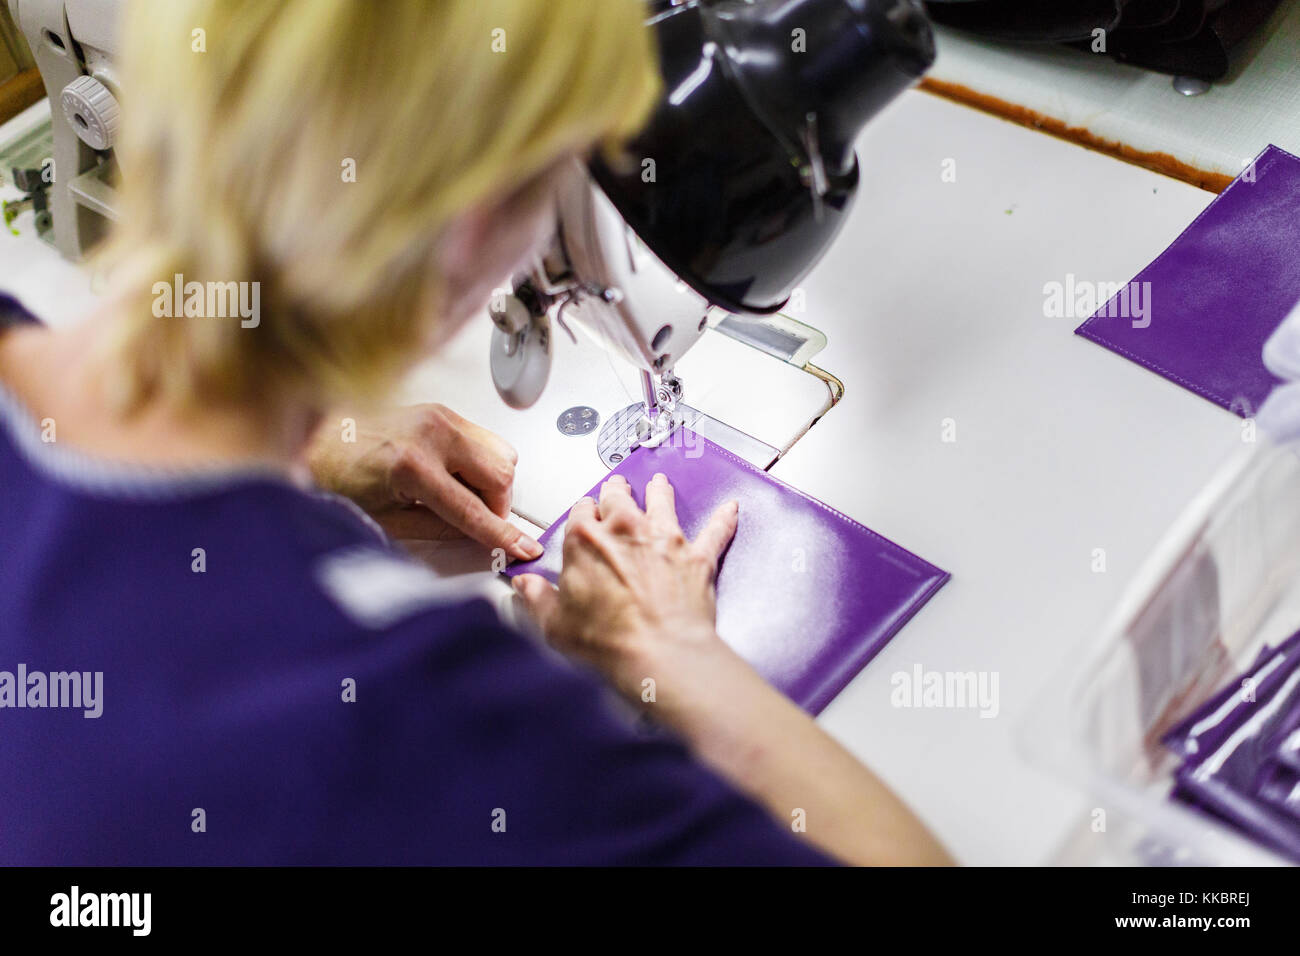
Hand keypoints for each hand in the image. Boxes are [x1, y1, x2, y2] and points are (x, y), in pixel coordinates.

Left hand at [306, 404, 541, 560]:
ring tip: (463, 497)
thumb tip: (478, 537)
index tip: (522, 547)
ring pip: (501, 454)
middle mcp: (431, 433)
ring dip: (493, 483)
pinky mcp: (441, 411)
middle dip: (499, 505)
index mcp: (412, 466)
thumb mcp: (387, 522)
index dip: (501, 534)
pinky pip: (485, 439)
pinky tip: (455, 476)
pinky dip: (481, 463)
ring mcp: (439, 416)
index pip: (473, 509)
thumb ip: (439, 531)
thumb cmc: (338, 479)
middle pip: (501, 474)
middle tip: (481, 522)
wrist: (316, 440)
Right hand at [512, 472, 737, 688]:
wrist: (659, 653)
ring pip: (662, 501)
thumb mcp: (555, 625)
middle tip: (616, 488)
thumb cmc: (609, 640)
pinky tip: (731, 508)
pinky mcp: (696, 556)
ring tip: (659, 484)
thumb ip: (538, 600)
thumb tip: (524, 588)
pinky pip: (714, 531)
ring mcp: (664, 539)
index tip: (583, 516)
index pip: (580, 512)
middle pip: (619, 496)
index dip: (582, 513)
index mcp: (586, 540)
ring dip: (659, 491)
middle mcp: (626, 529)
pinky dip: (723, 519)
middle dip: (616, 491)